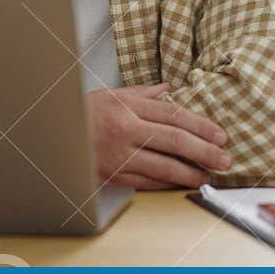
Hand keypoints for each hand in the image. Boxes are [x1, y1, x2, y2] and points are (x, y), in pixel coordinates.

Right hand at [86, 82, 231, 189]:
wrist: (50, 135)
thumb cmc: (81, 113)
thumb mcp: (110, 95)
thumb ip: (142, 93)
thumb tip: (168, 89)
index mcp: (126, 106)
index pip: (173, 115)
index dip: (201, 126)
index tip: (220, 135)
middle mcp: (124, 129)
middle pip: (174, 140)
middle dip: (205, 151)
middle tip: (225, 158)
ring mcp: (118, 155)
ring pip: (164, 166)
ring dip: (190, 173)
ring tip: (208, 175)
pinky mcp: (112, 175)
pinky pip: (147, 181)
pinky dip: (168, 183)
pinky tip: (182, 183)